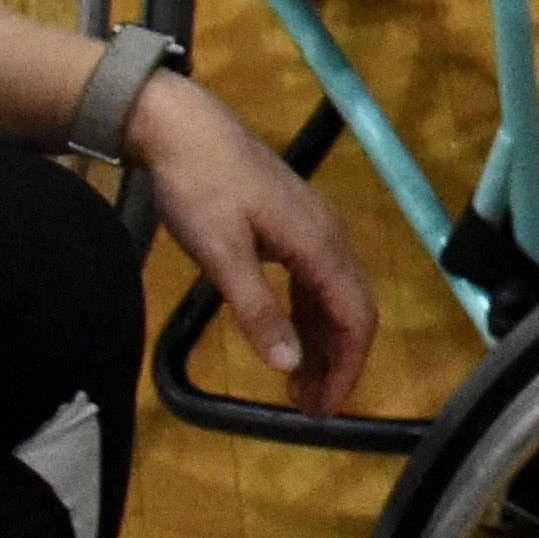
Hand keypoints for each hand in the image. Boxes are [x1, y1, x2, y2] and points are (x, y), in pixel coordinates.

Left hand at [125, 72, 378, 411]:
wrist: (182, 128)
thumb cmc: (199, 189)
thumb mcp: (221, 254)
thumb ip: (258, 310)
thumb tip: (290, 365)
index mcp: (320, 244)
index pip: (355, 316)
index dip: (347, 367)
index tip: (323, 409)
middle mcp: (331, 235)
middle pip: (355, 309)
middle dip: (339, 361)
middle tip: (308, 406)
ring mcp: (316, 227)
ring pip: (338, 295)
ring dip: (325, 341)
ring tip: (299, 383)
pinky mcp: (297, 224)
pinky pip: (319, 279)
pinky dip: (312, 315)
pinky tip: (291, 335)